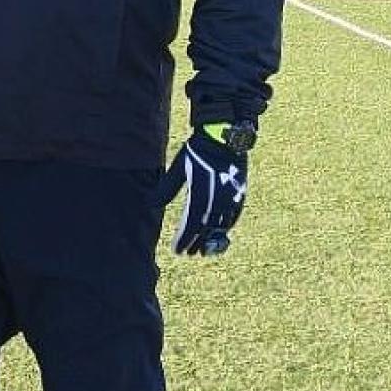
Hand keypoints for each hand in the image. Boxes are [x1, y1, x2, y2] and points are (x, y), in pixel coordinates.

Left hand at [161, 127, 249, 256]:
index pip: (191, 225)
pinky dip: (226, 227)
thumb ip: (166, 190)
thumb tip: (150, 205)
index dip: (184, 239)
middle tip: (188, 253)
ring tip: (203, 248)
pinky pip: (234, 216)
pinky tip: (220, 232)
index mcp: (200, 194)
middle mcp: (217, 199)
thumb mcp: (178, 169)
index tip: (177, 250)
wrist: (223, 137)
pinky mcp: (240, 193)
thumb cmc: (196, 151)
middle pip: (206, 229)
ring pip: (221, 226)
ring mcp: (231, 197)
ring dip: (212, 239)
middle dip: (197, 243)